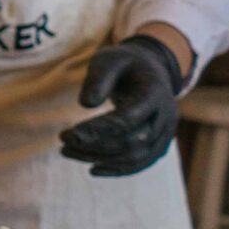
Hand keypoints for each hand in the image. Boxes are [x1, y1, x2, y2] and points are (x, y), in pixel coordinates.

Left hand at [60, 33, 183, 175]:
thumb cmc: (123, 64)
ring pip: (136, 156)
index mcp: (155, 92)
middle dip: (96, 145)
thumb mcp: (108, 60)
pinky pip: (142, 163)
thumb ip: (98, 79)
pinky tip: (92, 168)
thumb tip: (86, 104)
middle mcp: (166, 116)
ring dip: (100, 158)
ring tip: (67, 151)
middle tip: (63, 140)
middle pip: (133, 141)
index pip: (128, 118)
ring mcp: (166, 133)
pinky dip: (118, 169)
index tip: (70, 133)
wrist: (150, 70)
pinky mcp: (159, 144)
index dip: (99, 129)